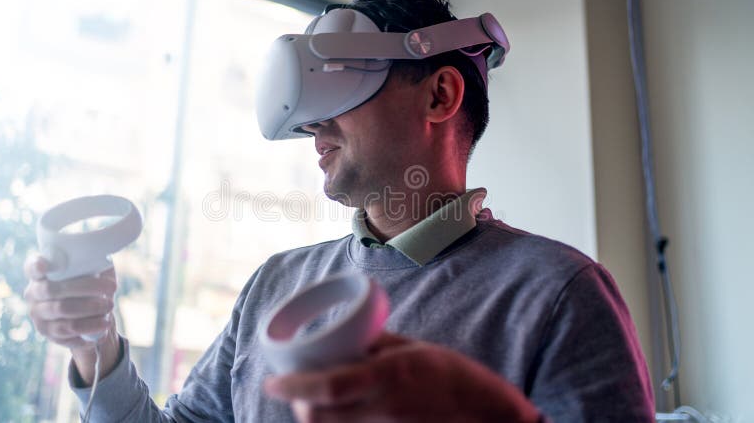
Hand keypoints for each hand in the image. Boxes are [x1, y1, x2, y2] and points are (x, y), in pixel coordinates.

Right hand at [23, 254, 119, 383]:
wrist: (91, 311)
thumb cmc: (91, 281)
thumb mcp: (94, 266)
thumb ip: (93, 260)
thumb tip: (102, 257)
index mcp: (41, 272)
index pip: (32, 267)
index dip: (36, 266)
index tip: (43, 266)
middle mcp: (34, 293)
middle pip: (54, 290)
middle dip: (87, 288)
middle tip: (112, 288)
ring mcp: (38, 315)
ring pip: (62, 311)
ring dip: (91, 310)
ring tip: (109, 307)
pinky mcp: (48, 333)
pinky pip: (68, 333)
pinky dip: (89, 328)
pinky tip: (103, 326)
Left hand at [264, 331, 539, 422]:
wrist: (485, 412)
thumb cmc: (451, 373)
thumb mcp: (412, 348)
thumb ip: (375, 348)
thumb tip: (342, 343)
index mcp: (389, 376)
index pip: (329, 386)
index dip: (294, 387)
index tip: (273, 382)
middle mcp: (384, 407)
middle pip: (320, 417)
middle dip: (297, 406)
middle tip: (287, 390)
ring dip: (313, 417)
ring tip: (307, 401)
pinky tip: (332, 414)